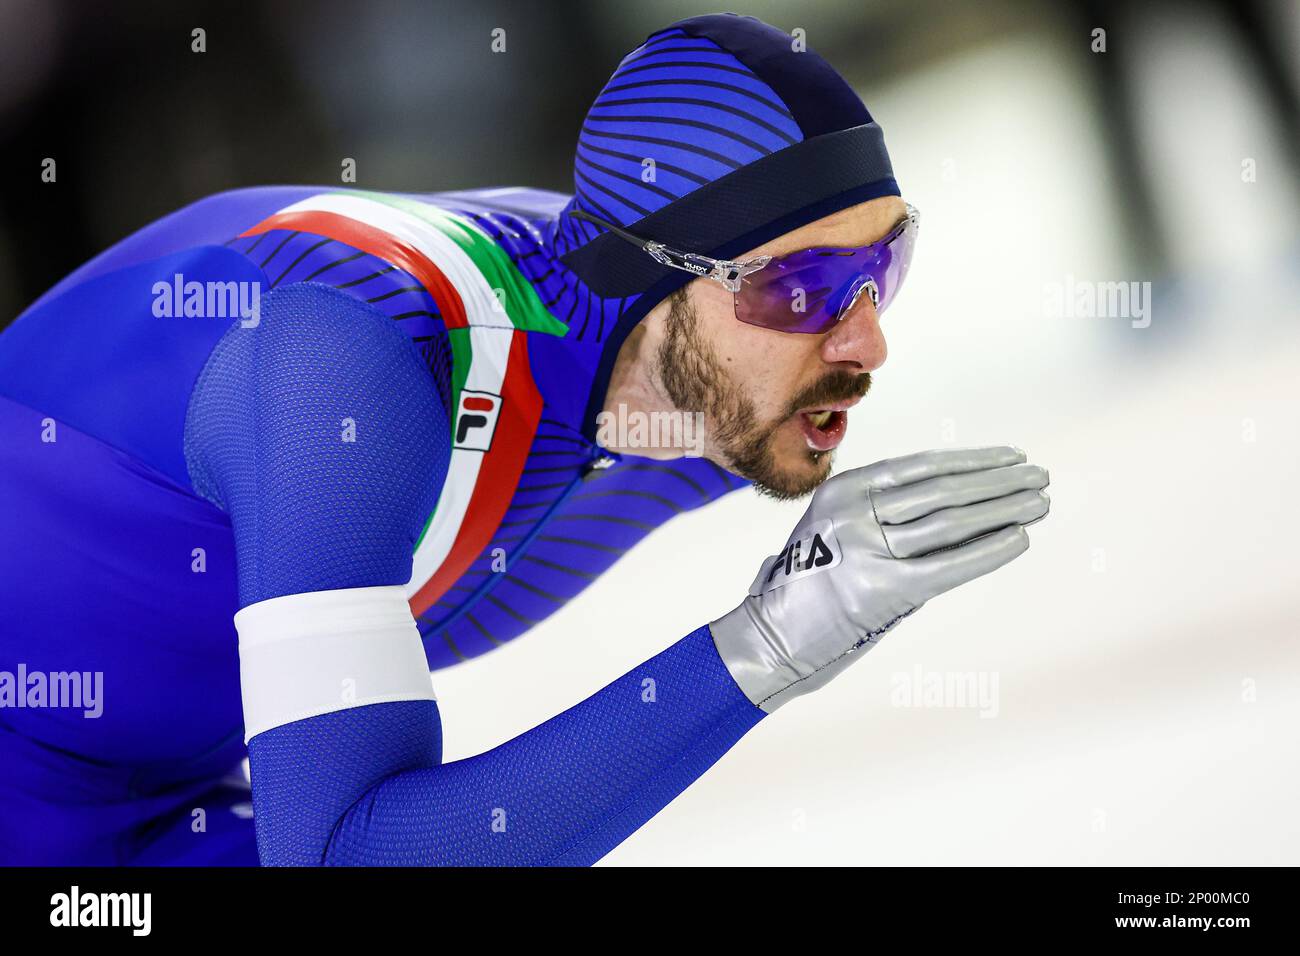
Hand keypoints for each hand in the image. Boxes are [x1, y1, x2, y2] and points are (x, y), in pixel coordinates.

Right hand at [710, 446, 1049, 710]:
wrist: (770, 641)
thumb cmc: (807, 588)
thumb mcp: (834, 530)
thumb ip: (882, 513)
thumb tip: (961, 503)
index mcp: (843, 489)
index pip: (921, 466)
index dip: (972, 461)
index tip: (1010, 458)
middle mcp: (854, 512)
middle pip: (943, 491)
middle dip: (997, 483)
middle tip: (1040, 477)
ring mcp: (868, 550)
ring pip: (951, 522)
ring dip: (1003, 510)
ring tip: (1039, 503)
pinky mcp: (883, 590)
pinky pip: (949, 566)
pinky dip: (989, 551)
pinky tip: (1020, 539)